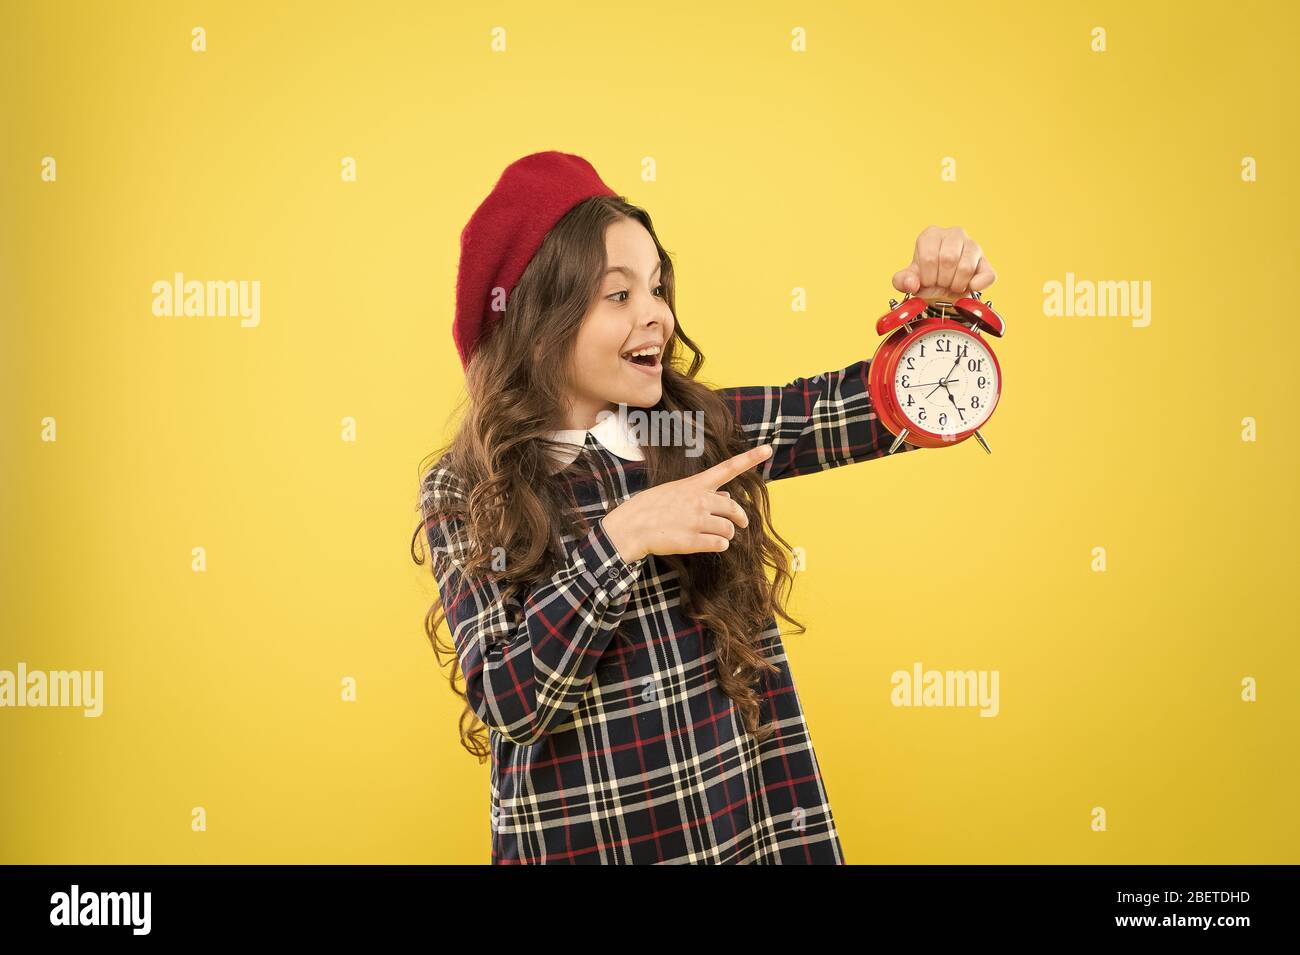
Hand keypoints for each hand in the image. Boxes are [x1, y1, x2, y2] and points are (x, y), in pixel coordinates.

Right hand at [602, 445, 772, 562]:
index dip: (750, 458)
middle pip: (734, 508)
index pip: (727, 468)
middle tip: (741, 524)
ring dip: (725, 535)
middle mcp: (699, 500)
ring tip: (712, 536)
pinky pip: (720, 545)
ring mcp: (697, 520)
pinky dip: (718, 547)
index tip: (768, 449)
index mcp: (694, 485)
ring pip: (729, 530)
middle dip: (740, 518)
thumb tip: (726, 495)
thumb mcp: (674, 492)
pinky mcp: (694, 541)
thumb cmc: (649, 508)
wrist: (630, 527)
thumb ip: (701, 492)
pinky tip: (706, 545)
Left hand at [892, 225, 995, 302]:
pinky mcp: (986, 262)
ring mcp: (972, 245)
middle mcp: (954, 234)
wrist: (942, 286)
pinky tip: (970, 287)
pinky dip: (979, 284)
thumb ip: (902, 281)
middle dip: (941, 280)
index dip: (927, 276)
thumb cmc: (926, 277)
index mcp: (931, 235)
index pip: (929, 257)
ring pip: (966, 267)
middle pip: (948, 259)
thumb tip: (911, 283)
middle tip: (940, 284)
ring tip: (951, 285)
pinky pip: (987, 274)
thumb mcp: (910, 279)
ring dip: (956, 284)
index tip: (927, 280)